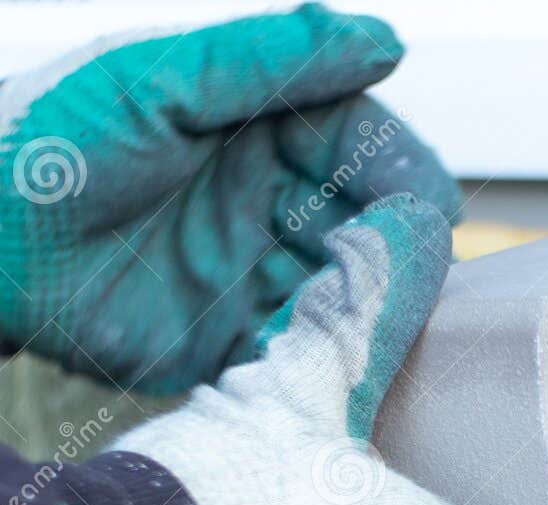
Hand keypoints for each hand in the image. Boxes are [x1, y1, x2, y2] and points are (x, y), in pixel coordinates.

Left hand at [0, 3, 459, 393]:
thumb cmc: (47, 143)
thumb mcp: (159, 80)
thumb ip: (273, 60)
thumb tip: (386, 42)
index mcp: (255, 125)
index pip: (357, 143)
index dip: (399, 171)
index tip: (430, 204)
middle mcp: (264, 197)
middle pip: (365, 220)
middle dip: (395, 243)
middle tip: (413, 266)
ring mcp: (251, 270)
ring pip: (345, 288)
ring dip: (369, 300)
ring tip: (376, 311)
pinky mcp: (230, 339)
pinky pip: (301, 347)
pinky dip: (326, 350)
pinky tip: (336, 350)